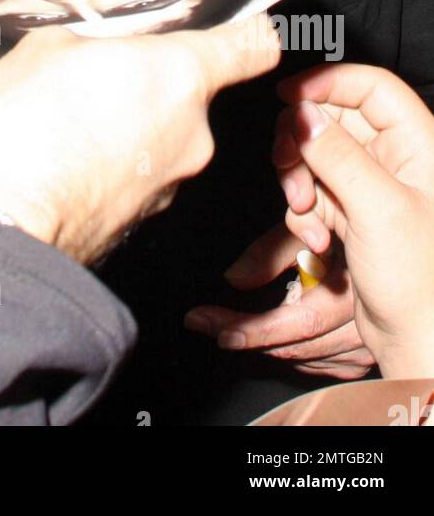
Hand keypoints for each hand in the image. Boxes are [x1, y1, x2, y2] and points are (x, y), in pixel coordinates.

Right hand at [0, 13, 281, 265]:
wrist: (0, 224)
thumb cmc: (24, 132)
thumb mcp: (43, 49)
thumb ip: (87, 45)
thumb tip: (86, 54)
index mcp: (178, 74)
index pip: (252, 46)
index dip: (248, 32)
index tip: (241, 28)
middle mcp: (191, 132)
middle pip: (185, 93)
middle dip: (141, 84)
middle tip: (88, 80)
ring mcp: (170, 182)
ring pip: (155, 137)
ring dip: (117, 126)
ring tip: (58, 123)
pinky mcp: (144, 219)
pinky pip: (133, 174)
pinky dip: (103, 164)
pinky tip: (56, 157)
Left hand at [186, 222, 372, 378]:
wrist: (380, 235)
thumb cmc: (341, 221)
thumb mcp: (306, 226)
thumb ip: (271, 251)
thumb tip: (233, 279)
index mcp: (349, 290)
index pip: (297, 322)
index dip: (251, 328)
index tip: (208, 322)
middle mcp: (363, 324)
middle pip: (296, 347)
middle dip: (245, 335)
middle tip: (205, 322)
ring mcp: (364, 345)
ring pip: (305, 360)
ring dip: (267, 345)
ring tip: (232, 324)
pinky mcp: (363, 356)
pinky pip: (320, 365)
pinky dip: (293, 352)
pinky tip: (273, 334)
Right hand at [273, 64, 433, 378]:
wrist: (421, 342)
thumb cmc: (422, 284)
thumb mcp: (377, 209)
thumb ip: (336, 154)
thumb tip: (301, 111)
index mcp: (419, 145)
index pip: (370, 86)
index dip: (326, 83)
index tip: (287, 96)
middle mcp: (396, 158)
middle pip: (333, 116)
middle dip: (301, 143)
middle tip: (288, 168)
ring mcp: (372, 185)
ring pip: (316, 153)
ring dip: (298, 181)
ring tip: (305, 212)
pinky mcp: (353, 211)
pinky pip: (313, 190)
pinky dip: (303, 211)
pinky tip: (315, 238)